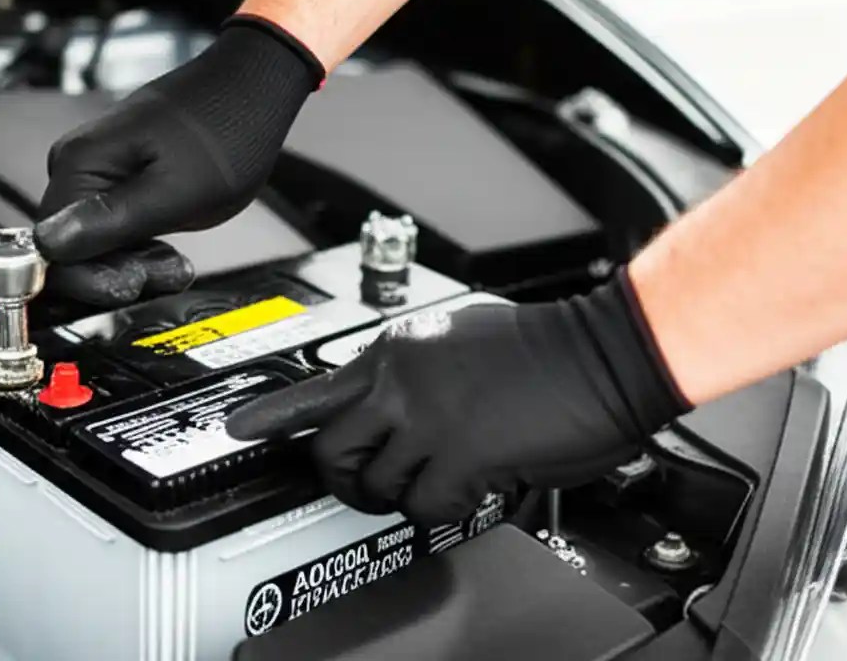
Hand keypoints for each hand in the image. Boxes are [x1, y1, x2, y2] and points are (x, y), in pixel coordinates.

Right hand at [35, 21, 319, 305]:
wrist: (255, 90)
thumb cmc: (226, 128)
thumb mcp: (175, 192)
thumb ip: (112, 221)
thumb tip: (50, 244)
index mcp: (80, 163)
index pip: (50, 245)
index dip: (84, 279)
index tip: (123, 291)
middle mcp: (79, 163)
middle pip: (73, 247)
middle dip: (116, 272)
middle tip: (163, 276)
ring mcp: (99, 169)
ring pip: (98, 243)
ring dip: (136, 264)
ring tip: (176, 266)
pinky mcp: (121, 175)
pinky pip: (118, 227)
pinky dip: (144, 248)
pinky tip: (172, 254)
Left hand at [226, 271, 689, 524]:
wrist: (606, 352)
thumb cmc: (546, 348)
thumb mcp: (459, 341)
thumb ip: (412, 372)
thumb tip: (389, 404)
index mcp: (397, 349)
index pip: (315, 386)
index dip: (272, 416)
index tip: (240, 431)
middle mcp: (400, 379)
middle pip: (331, 449)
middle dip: (345, 480)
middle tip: (364, 488)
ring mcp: (427, 416)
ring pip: (379, 483)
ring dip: (408, 493)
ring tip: (444, 476)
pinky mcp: (461, 452)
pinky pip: (427, 505)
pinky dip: (449, 506)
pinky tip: (475, 483)